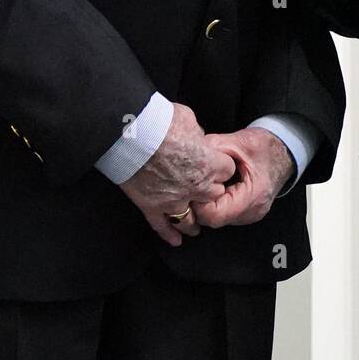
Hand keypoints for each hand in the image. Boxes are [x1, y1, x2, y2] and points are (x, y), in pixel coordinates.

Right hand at [119, 103, 235, 245]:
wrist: (130, 134)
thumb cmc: (161, 121)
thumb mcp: (188, 118)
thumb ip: (197, 133)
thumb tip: (197, 138)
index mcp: (208, 164)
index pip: (227, 170)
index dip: (221, 165)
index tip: (216, 163)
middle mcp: (195, 187)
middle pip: (213, 195)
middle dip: (210, 190)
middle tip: (204, 188)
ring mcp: (173, 200)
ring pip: (191, 219)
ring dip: (194, 222)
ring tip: (196, 228)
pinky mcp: (152, 206)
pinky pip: (163, 226)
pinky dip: (169, 234)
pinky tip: (176, 241)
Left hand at [192, 128, 294, 228]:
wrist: (284, 152)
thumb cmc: (266, 148)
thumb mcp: (239, 142)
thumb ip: (215, 147)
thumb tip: (192, 153)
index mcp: (252, 196)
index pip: (214, 215)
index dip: (198, 202)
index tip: (194, 185)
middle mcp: (251, 212)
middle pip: (213, 219)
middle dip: (200, 202)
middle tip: (196, 181)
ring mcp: (249, 215)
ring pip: (216, 218)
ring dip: (208, 202)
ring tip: (208, 182)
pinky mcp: (245, 213)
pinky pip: (223, 213)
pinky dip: (216, 201)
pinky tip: (217, 186)